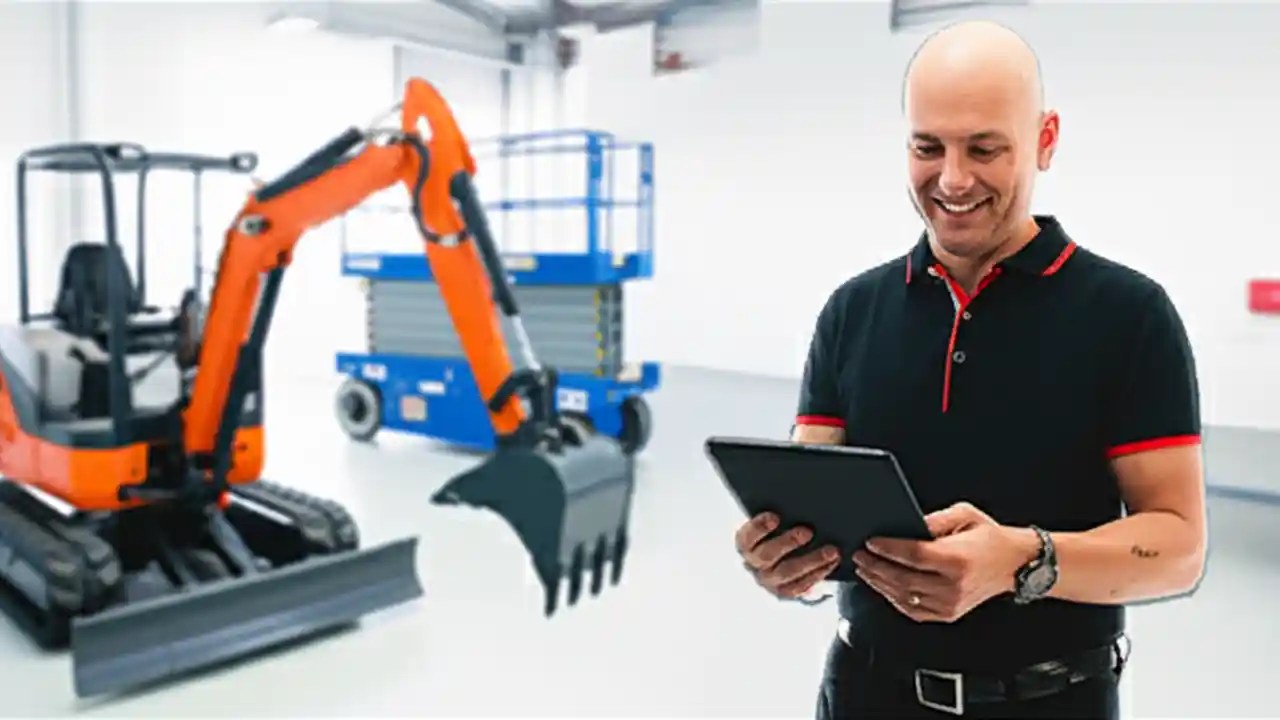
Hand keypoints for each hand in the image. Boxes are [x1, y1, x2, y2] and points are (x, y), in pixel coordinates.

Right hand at [736, 512, 839, 598]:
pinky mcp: (785, 591)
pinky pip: (801, 586)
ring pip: (787, 572)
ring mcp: (768, 580)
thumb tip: (795, 492)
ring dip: (811, 561)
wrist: (782, 558)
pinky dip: (818, 574)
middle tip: (807, 531)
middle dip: (788, 542)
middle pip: (768, 555)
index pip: (748, 536)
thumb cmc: (778, 531)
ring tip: (831, 551)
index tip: (775, 517)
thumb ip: (780, 514)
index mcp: (746, 544)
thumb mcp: (773, 522)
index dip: (760, 527)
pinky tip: (832, 563)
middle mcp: (754, 564)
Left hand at [852, 502, 1033, 622]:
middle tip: (859, 554)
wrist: (1015, 564)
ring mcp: (950, 604)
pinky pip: (913, 610)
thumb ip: (934, 519)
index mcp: (957, 560)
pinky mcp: (948, 614)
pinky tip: (882, 585)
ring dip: (879, 583)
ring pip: (904, 597)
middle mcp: (953, 586)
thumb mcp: (964, 515)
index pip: (913, 555)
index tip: (870, 542)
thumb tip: (906, 524)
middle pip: (903, 578)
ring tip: (864, 569)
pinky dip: (893, 598)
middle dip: (875, 566)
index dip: (888, 549)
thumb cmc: (989, 538)